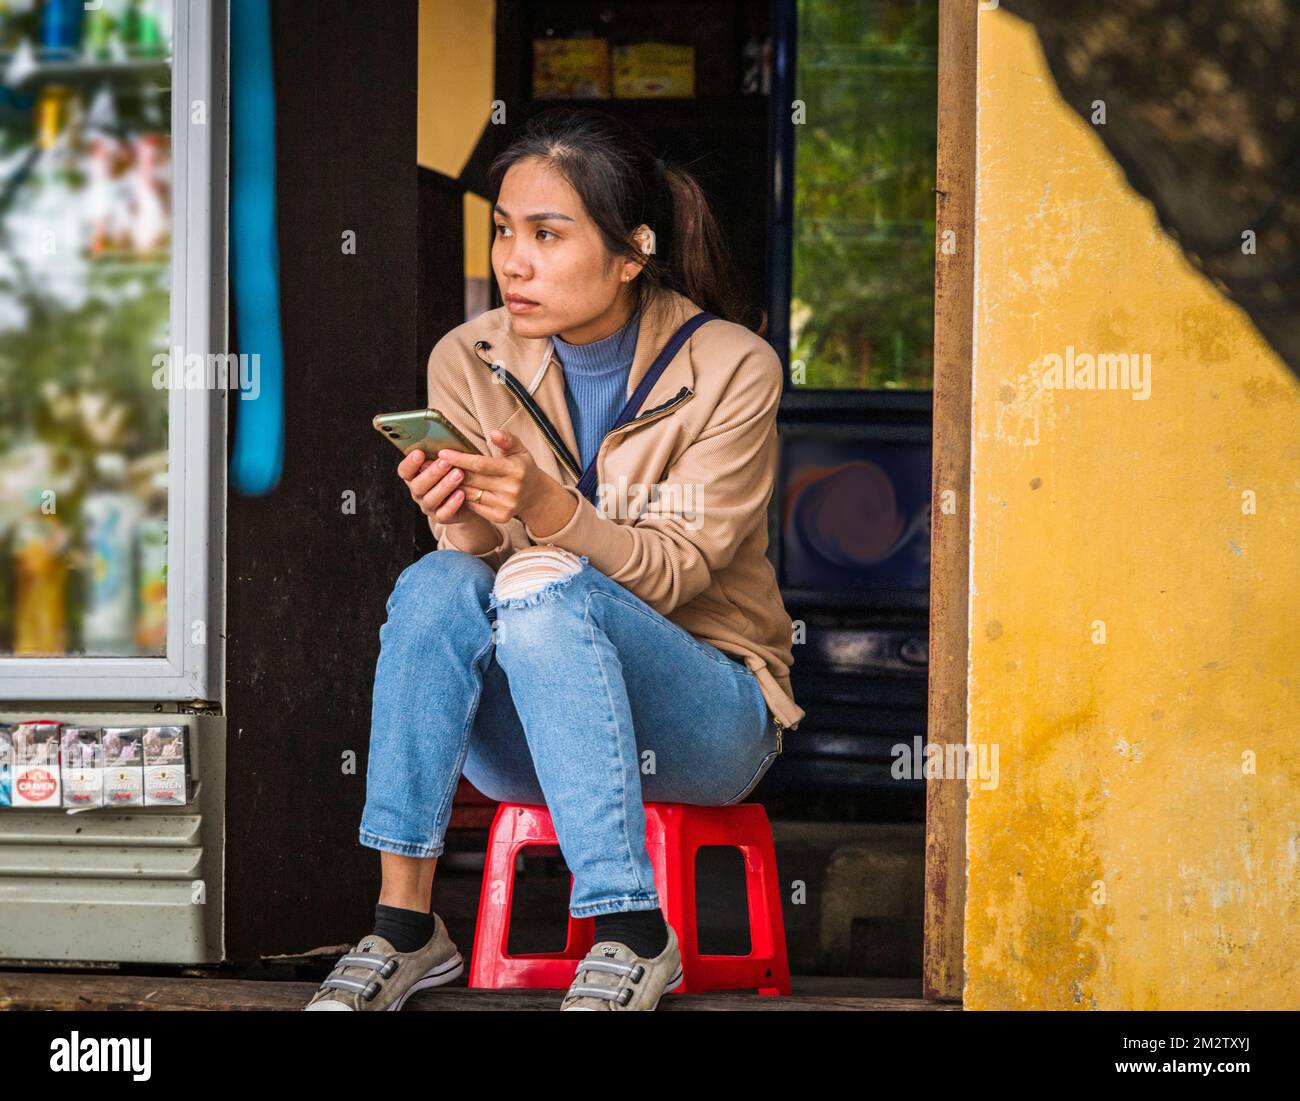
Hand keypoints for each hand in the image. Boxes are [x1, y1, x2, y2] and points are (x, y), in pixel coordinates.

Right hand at [397, 447, 495, 540]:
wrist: (469, 498)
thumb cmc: (455, 473)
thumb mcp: (449, 462)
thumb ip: (443, 454)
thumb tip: (446, 441)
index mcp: (415, 476)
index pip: (404, 471)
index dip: (410, 463)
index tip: (419, 452)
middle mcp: (418, 492)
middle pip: (418, 485)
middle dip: (432, 472)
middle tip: (446, 462)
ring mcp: (428, 506)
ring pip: (431, 498)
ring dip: (444, 486)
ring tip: (458, 474)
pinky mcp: (441, 517)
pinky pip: (444, 513)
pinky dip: (452, 504)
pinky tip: (462, 494)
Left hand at [436, 427, 563, 528]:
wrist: (535, 494)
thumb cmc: (522, 467)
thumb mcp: (519, 449)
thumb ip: (507, 439)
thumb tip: (494, 432)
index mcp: (515, 470)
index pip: (481, 464)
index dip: (460, 458)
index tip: (443, 453)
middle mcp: (511, 490)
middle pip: (472, 479)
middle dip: (452, 470)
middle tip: (434, 463)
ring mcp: (505, 506)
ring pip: (470, 494)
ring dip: (453, 484)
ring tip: (440, 475)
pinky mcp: (500, 517)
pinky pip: (473, 505)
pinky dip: (462, 497)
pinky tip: (454, 488)